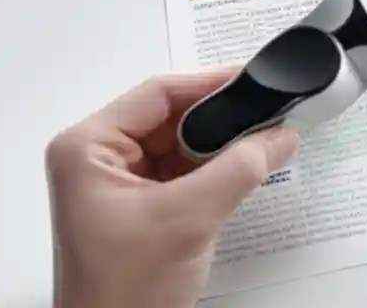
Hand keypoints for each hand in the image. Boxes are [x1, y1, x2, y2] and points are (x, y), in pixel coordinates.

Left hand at [44, 71, 298, 307]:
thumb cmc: (123, 292)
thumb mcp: (189, 218)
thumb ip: (240, 168)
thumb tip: (279, 134)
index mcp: (87, 148)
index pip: (157, 95)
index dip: (210, 84)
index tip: (255, 80)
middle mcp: (96, 159)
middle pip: (170, 117)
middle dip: (220, 120)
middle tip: (268, 114)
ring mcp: (117, 184)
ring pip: (180, 145)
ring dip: (219, 146)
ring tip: (263, 141)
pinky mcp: (139, 207)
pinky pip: (182, 173)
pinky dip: (214, 171)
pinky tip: (245, 168)